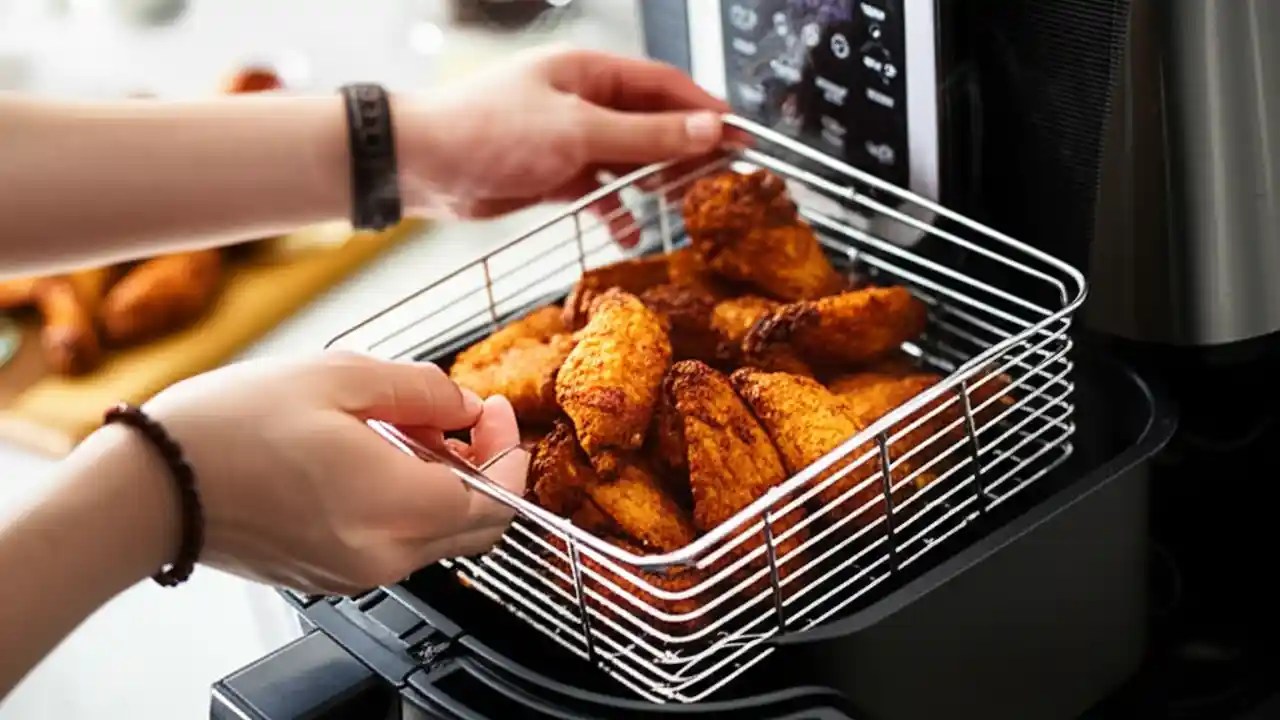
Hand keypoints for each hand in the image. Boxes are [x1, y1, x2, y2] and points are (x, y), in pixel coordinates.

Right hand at [139, 351, 527, 594]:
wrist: (149, 488)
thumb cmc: (227, 432)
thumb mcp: (339, 377)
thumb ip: (421, 388)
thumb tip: (462, 401)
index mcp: (398, 508)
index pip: (500, 499)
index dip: (509, 450)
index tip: (493, 412)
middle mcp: (386, 555)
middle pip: (479, 527)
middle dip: (485, 468)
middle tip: (461, 419)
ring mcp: (357, 574)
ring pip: (438, 535)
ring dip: (442, 483)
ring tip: (399, 427)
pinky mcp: (331, 576)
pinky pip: (396, 543)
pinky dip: (406, 503)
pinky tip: (369, 458)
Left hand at [395, 46, 732, 235]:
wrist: (422, 164)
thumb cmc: (488, 130)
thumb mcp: (579, 132)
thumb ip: (645, 136)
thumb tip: (707, 130)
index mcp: (591, 73)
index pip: (665, 87)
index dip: (705, 112)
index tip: (740, 138)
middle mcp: (583, 100)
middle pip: (652, 123)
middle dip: (685, 151)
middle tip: (721, 179)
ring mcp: (568, 138)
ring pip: (629, 159)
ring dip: (654, 183)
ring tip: (682, 207)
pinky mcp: (552, 174)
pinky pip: (599, 191)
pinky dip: (616, 210)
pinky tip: (629, 231)